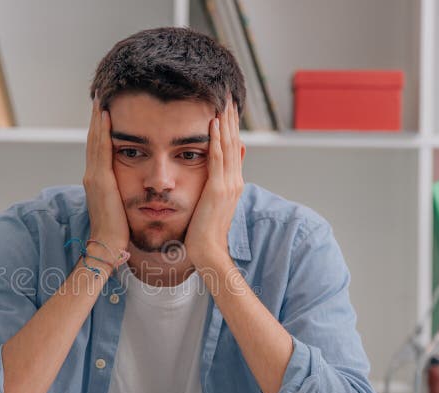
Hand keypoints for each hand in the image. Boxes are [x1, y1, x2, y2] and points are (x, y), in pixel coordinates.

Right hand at [83, 96, 129, 252]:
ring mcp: (94, 177)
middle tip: (99, 95)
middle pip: (94, 139)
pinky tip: (106, 115)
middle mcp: (92, 175)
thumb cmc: (118, 231)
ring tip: (101, 98)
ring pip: (95, 140)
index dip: (100, 128)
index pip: (99, 148)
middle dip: (96, 117)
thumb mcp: (120, 206)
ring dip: (98, 118)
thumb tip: (133, 186)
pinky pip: (101, 150)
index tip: (105, 110)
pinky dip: (102, 131)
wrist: (107, 246)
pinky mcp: (100, 180)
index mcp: (98, 181)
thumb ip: (122, 192)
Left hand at [184, 94, 244, 267]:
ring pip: (228, 145)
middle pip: (234, 141)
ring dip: (226, 121)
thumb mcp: (211, 207)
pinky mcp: (218, 189)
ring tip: (223, 100)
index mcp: (232, 184)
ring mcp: (228, 184)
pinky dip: (216, 138)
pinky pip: (217, 158)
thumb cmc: (204, 234)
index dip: (231, 127)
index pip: (233, 149)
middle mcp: (234, 180)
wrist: (208, 252)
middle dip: (231, 118)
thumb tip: (210, 180)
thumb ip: (214, 189)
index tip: (227, 108)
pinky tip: (213, 122)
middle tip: (228, 95)